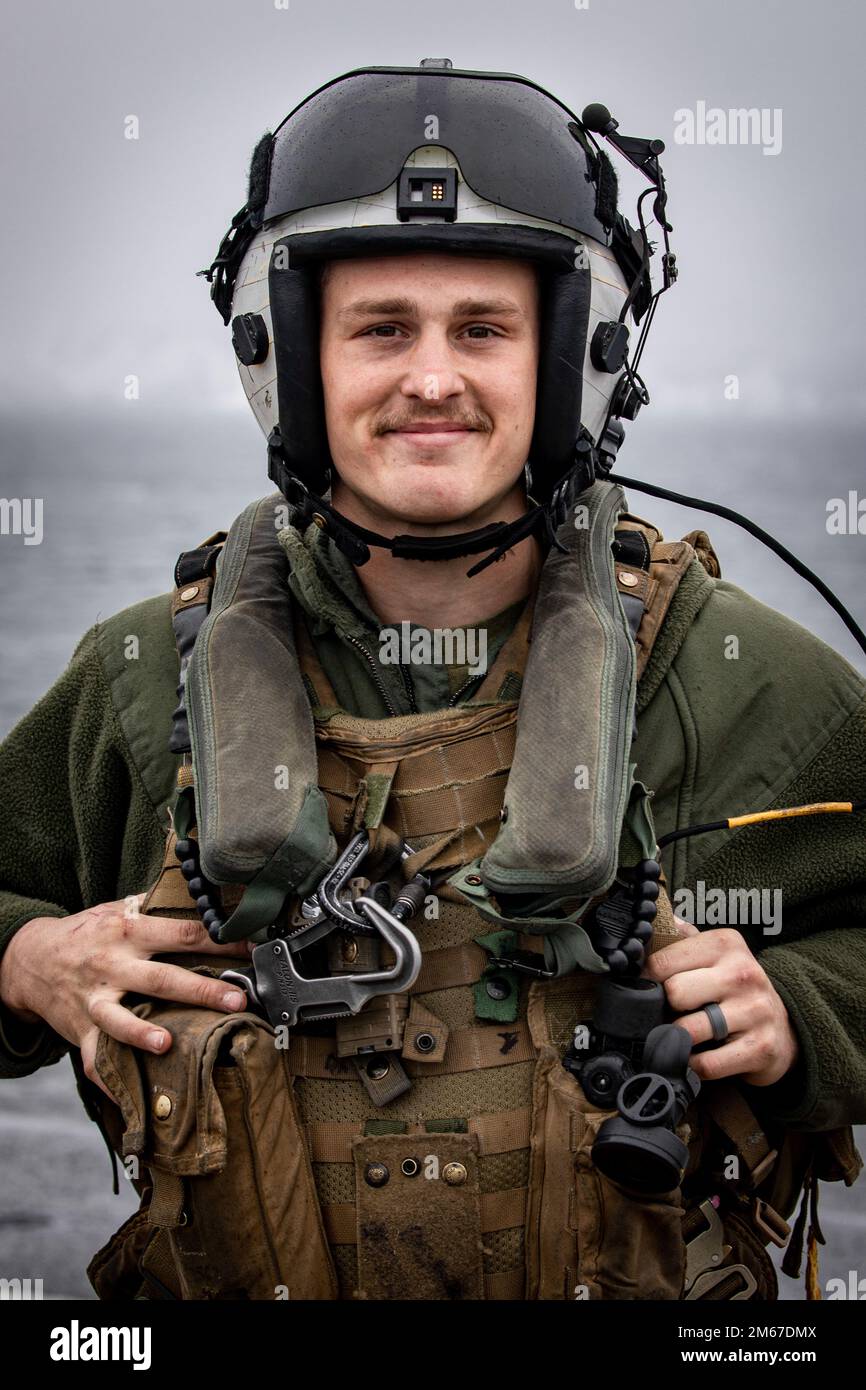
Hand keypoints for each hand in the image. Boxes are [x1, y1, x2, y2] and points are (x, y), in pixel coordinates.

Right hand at [0, 896, 251, 1099]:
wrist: (30, 957)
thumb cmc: (85, 932)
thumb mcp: (117, 909)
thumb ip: (156, 909)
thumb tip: (203, 900)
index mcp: (129, 931)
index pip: (182, 933)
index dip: (219, 940)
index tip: (251, 949)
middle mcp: (113, 964)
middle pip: (160, 978)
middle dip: (199, 990)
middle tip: (235, 1000)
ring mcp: (95, 999)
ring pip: (119, 1019)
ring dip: (143, 1033)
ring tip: (169, 1044)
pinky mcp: (79, 1028)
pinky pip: (92, 1056)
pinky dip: (108, 1076)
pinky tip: (127, 1094)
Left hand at [642, 917, 799, 1085]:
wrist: (784, 1027)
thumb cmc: (735, 989)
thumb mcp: (716, 956)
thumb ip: (684, 940)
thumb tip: (655, 924)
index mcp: (725, 945)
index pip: (662, 961)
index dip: (645, 981)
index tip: (645, 990)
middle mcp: (742, 974)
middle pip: (674, 993)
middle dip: (665, 1009)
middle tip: (670, 1014)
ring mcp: (754, 1011)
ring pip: (688, 1030)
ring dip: (676, 1040)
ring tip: (680, 1036)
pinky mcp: (760, 1048)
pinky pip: (706, 1064)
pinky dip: (692, 1065)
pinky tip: (696, 1056)